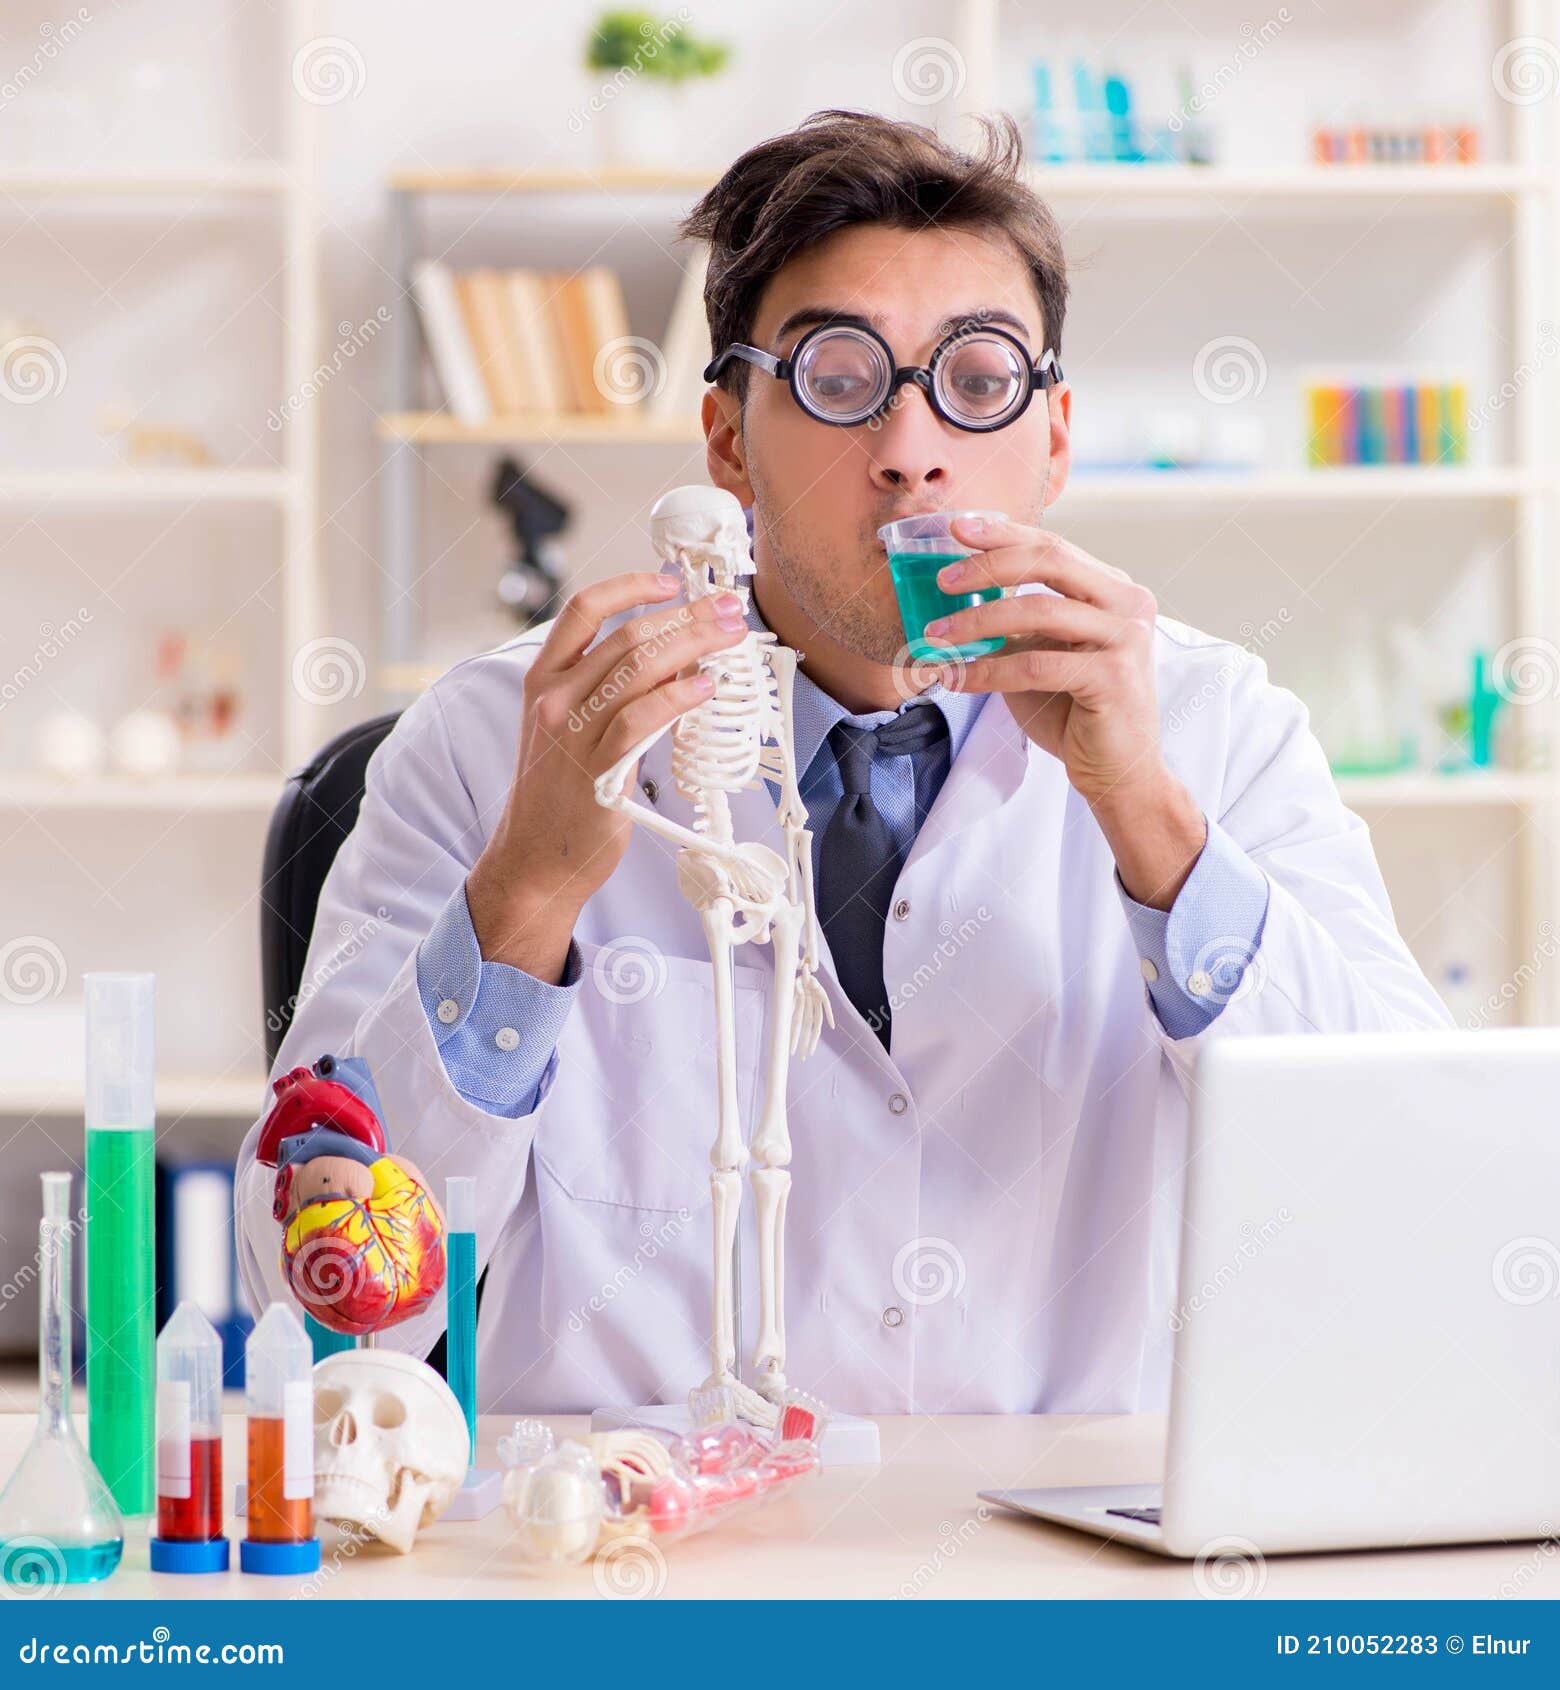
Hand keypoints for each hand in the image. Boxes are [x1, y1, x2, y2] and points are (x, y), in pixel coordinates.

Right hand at [467, 572, 748, 975]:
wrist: (535, 859)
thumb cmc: (560, 794)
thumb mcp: (568, 727)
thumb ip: (608, 690)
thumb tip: (674, 656)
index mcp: (542, 680)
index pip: (583, 611)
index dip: (630, 586)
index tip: (671, 582)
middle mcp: (553, 699)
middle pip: (628, 636)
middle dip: (687, 616)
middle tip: (728, 610)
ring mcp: (573, 735)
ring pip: (639, 669)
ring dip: (693, 645)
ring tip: (730, 639)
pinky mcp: (597, 772)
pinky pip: (642, 720)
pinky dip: (679, 696)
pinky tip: (706, 687)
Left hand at [925, 514, 1204, 908]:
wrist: (1117, 772)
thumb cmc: (1075, 713)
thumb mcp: (1038, 655)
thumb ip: (1012, 625)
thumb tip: (952, 599)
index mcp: (1111, 589)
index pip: (1053, 547)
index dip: (1004, 533)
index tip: (958, 526)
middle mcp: (1127, 602)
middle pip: (1050, 560)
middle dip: (989, 564)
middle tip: (942, 580)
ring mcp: (1126, 637)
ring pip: (1040, 610)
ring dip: (978, 622)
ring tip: (936, 637)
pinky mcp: (1115, 675)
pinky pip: (1037, 664)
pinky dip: (989, 671)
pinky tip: (956, 679)